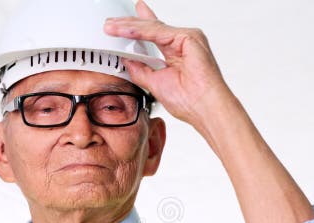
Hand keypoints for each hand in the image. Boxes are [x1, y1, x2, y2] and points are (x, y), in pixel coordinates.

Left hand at [103, 1, 233, 127]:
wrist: (204, 108)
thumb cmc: (189, 102)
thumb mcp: (154, 84)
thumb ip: (141, 71)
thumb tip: (127, 61)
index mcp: (176, 52)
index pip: (153, 35)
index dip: (138, 26)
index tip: (122, 22)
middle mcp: (182, 42)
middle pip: (150, 29)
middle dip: (128, 26)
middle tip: (109, 24)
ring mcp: (187, 38)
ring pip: (152, 28)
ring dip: (129, 27)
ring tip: (110, 27)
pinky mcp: (189, 37)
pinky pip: (157, 31)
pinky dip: (139, 31)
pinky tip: (124, 31)